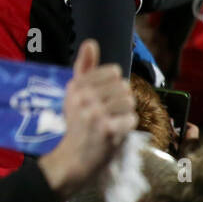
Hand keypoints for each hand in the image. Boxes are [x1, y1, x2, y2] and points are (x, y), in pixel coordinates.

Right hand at [38, 40, 136, 199]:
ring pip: (129, 102)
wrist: (71, 160)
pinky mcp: (106, 129)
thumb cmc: (76, 125)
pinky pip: (131, 119)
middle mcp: (82, 96)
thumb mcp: (75, 94)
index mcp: (75, 85)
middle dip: (120, 102)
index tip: (99, 100)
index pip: (113, 72)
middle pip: (124, 87)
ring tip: (110, 123)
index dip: (112, 87)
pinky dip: (126, 128)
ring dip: (124, 115)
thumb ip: (85, 67)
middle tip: (105, 115)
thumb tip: (90, 42)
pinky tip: (113, 133)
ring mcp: (94, 113)